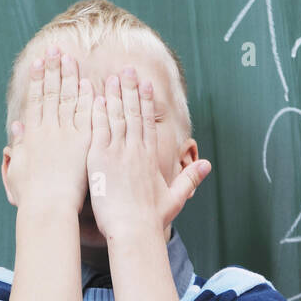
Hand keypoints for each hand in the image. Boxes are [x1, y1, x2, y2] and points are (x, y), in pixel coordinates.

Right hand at [4, 44, 93, 212]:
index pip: (35, 100)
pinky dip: (86, 98)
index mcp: (31, 135)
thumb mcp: (17, 169)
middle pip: (50, 92)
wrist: (47, 208)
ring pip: (68, 99)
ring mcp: (65, 134)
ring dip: (69, 76)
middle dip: (53, 69)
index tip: (38, 62)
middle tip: (55, 49)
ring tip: (70, 58)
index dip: (36, 79)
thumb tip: (16, 127)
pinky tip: (88, 83)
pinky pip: (86, 115)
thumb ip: (17, 146)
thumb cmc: (31, 196)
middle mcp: (47, 130)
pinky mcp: (82, 143)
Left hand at [85, 66, 210, 239]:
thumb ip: (189, 179)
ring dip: (113, 95)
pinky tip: (93, 96)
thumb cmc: (151, 220)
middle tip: (128, 70)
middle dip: (130, 89)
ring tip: (111, 76)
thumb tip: (206, 164)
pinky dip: (96, 112)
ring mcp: (118, 152)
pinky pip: (98, 129)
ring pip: (115, 116)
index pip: (148, 123)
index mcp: (150, 157)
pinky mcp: (101, 159)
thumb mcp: (174, 198)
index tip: (145, 84)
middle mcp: (136, 150)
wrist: (134, 230)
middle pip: (133, 113)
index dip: (145, 102)